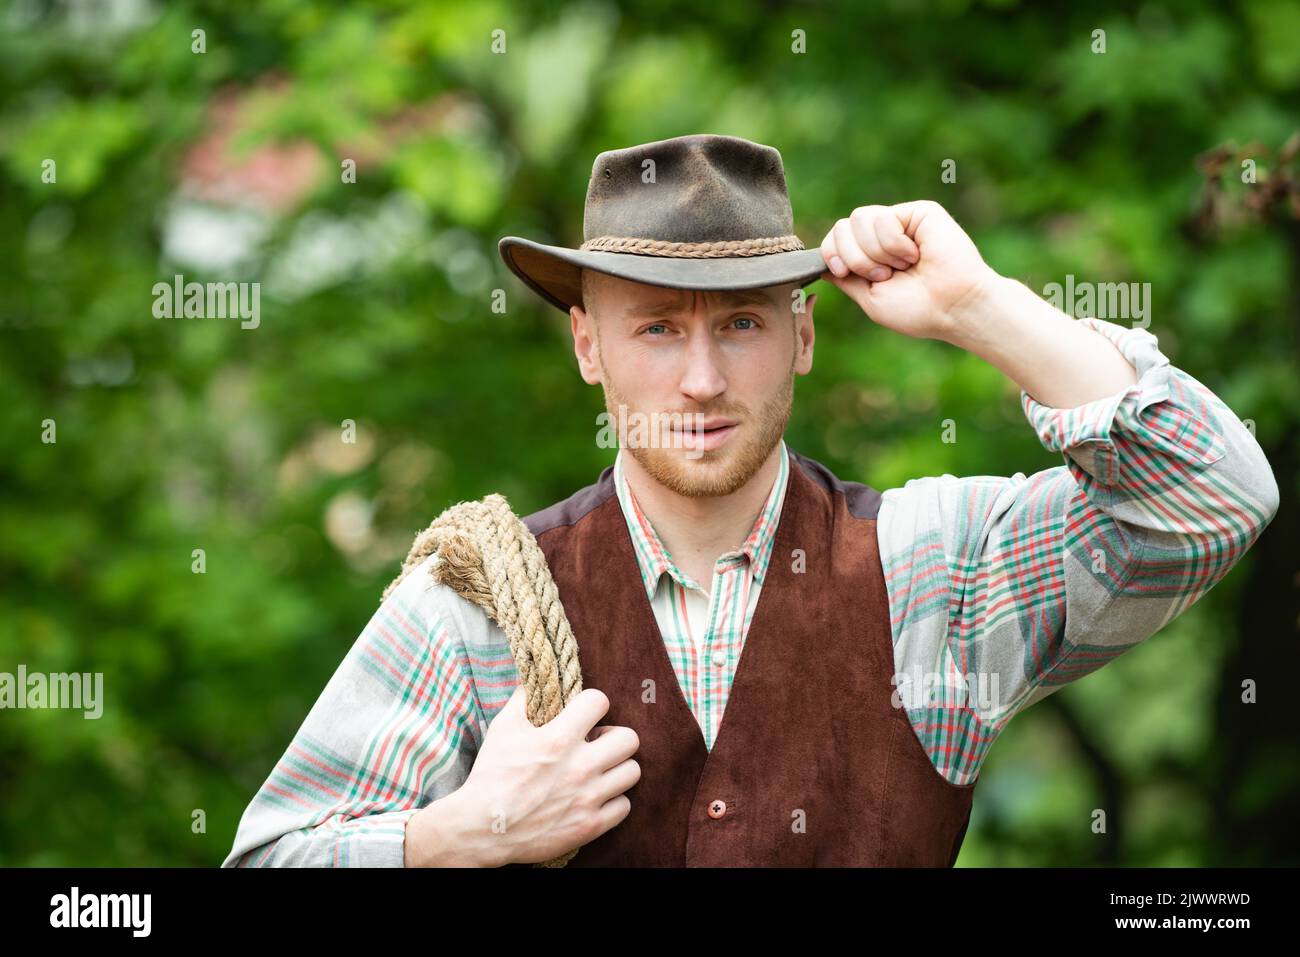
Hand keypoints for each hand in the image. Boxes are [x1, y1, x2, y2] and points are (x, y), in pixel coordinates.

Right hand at [410, 686, 639, 865]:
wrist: (483, 829)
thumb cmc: (491, 776)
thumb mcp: (502, 729)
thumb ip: (523, 699)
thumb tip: (534, 677)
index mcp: (559, 739)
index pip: (600, 701)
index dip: (591, 704)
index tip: (584, 714)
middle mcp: (580, 767)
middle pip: (629, 738)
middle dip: (613, 736)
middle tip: (597, 743)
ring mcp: (588, 798)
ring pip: (632, 771)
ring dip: (617, 767)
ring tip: (599, 769)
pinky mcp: (590, 825)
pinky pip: (624, 806)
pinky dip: (613, 800)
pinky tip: (595, 796)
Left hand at [819, 200, 998, 340]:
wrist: (952, 307)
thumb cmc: (916, 310)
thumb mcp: (870, 298)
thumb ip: (845, 279)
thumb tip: (819, 264)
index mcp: (870, 257)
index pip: (835, 240)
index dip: (830, 253)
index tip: (843, 272)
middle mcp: (883, 237)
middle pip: (842, 227)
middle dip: (854, 257)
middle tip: (883, 276)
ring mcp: (900, 222)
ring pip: (859, 219)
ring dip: (875, 252)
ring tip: (901, 267)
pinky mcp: (917, 212)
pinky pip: (883, 217)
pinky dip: (894, 244)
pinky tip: (915, 254)